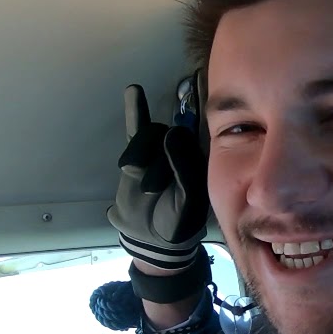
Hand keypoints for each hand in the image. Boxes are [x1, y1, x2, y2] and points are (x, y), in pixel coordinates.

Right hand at [107, 82, 208, 270]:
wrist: (153, 241)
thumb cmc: (176, 224)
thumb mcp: (186, 202)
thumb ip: (182, 169)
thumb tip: (172, 133)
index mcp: (198, 162)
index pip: (193, 138)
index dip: (189, 130)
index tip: (193, 105)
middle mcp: (180, 152)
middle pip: (169, 136)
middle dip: (159, 160)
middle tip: (151, 187)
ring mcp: (158, 152)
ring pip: (150, 136)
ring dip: (141, 154)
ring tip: (136, 175)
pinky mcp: (137, 155)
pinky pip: (137, 130)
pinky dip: (136, 111)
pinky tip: (134, 92)